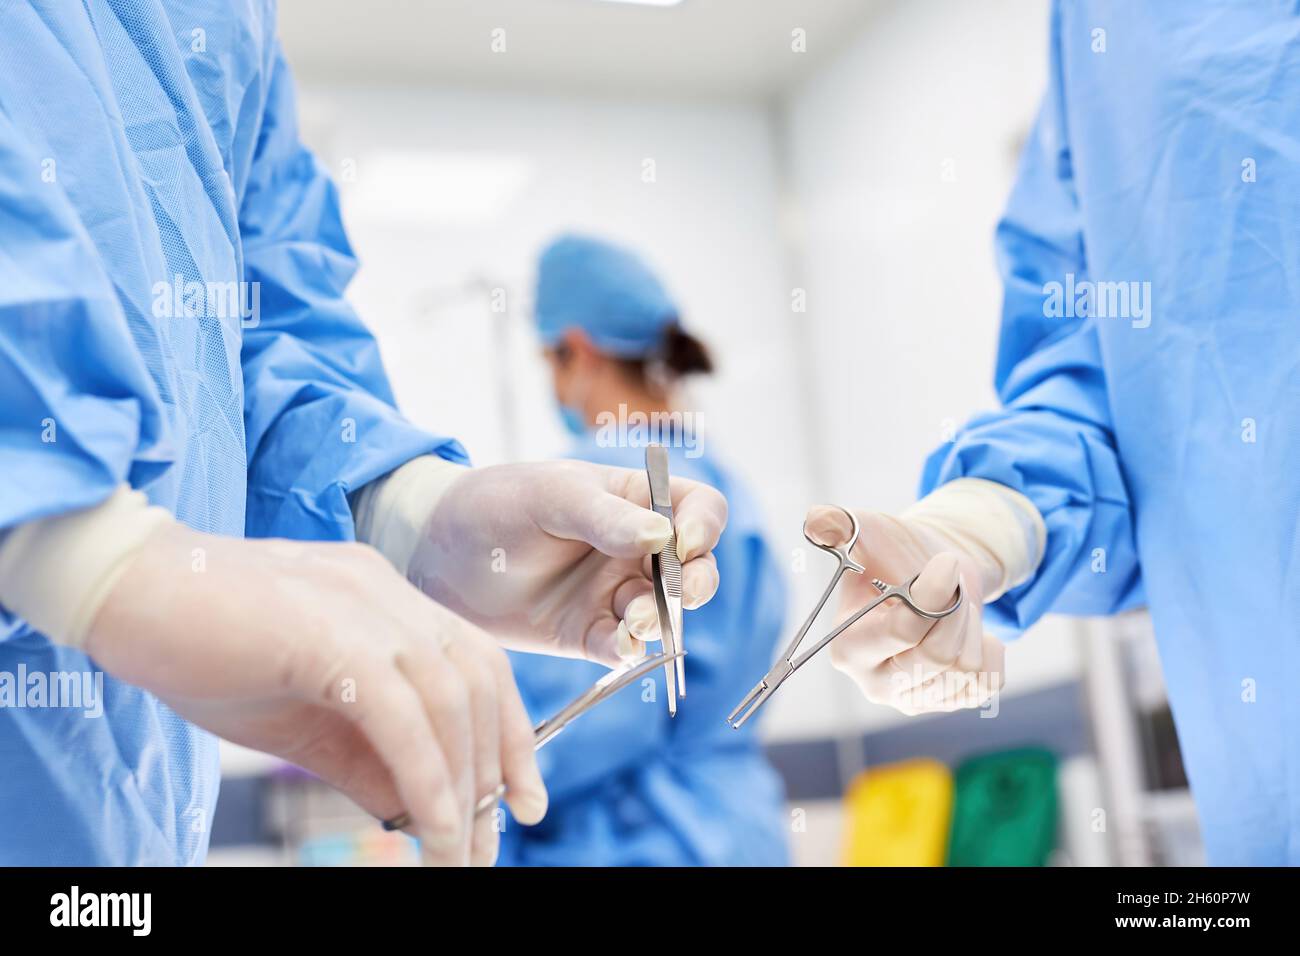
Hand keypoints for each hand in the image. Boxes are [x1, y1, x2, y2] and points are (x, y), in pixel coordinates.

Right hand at [87, 523, 545, 865]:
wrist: (118, 589)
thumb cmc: (199, 650)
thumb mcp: (296, 718)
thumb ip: (361, 757)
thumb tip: (415, 811)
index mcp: (387, 598)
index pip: (478, 663)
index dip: (510, 733)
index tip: (520, 799)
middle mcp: (388, 592)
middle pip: (478, 681)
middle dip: (493, 770)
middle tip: (485, 847)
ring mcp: (362, 602)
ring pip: (450, 697)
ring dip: (465, 785)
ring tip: (459, 853)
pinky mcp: (328, 629)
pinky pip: (398, 712)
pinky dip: (426, 774)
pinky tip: (433, 826)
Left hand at [410, 460, 726, 664]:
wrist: (436, 553)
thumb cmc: (496, 504)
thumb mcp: (552, 497)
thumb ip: (607, 518)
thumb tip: (665, 537)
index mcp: (633, 500)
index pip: (697, 507)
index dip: (704, 526)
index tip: (686, 543)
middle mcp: (632, 548)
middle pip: (695, 568)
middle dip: (696, 583)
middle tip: (678, 594)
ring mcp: (611, 593)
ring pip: (662, 613)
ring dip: (658, 619)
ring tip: (631, 619)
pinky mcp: (586, 634)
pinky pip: (624, 648)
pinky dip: (629, 650)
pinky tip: (616, 645)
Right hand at [803, 507, 1003, 713]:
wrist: (935, 571)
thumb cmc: (893, 552)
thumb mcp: (867, 530)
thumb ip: (835, 523)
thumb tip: (815, 523)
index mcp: (848, 648)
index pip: (902, 632)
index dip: (933, 594)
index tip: (945, 563)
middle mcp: (876, 683)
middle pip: (938, 655)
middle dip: (954, 610)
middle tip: (949, 584)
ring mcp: (913, 699)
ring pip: (967, 668)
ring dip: (970, 627)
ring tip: (950, 608)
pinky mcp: (948, 702)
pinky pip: (989, 682)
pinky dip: (990, 650)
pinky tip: (968, 634)